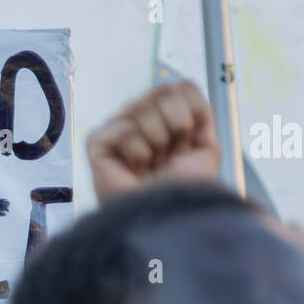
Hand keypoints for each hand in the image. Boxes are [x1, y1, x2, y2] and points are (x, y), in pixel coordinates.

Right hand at [87, 80, 219, 201]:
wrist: (164, 216)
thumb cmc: (181, 189)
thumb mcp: (207, 150)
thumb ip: (201, 116)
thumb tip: (185, 88)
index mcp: (164, 116)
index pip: (182, 87)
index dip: (195, 114)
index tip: (190, 144)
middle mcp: (140, 118)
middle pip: (166, 92)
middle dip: (178, 129)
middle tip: (169, 157)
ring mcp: (118, 128)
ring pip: (144, 110)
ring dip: (157, 145)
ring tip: (151, 167)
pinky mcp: (97, 143)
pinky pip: (124, 131)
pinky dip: (137, 155)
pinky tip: (133, 170)